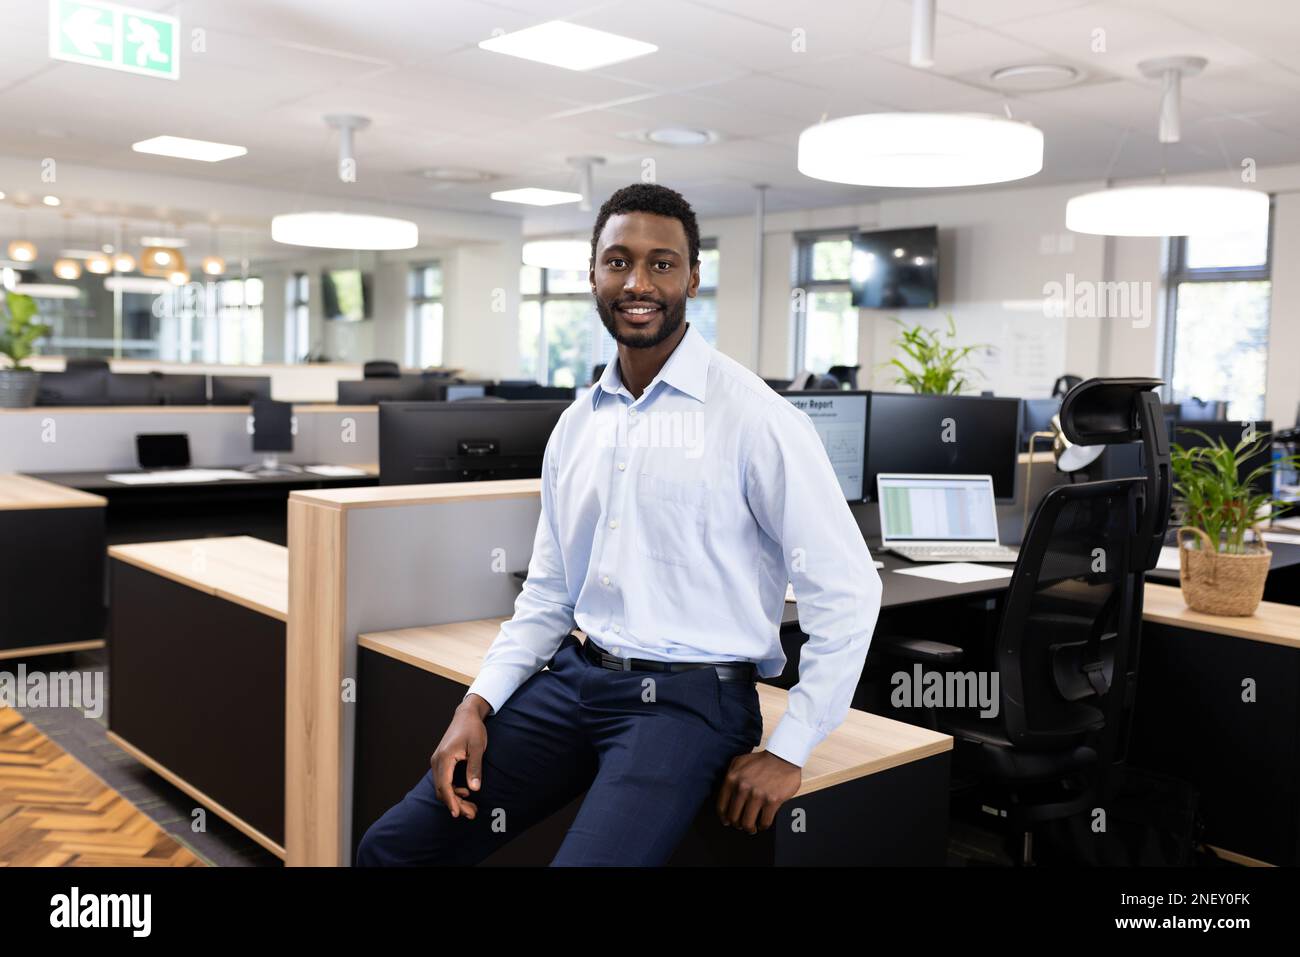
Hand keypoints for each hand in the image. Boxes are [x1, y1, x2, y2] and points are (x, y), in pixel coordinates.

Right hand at [430, 694, 490, 819]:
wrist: (466, 715)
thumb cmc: (473, 729)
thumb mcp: (478, 747)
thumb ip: (475, 768)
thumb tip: (474, 789)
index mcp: (445, 757)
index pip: (444, 785)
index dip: (451, 801)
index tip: (457, 813)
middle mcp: (437, 761)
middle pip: (442, 789)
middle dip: (455, 803)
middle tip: (471, 814)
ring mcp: (437, 761)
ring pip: (442, 787)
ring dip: (455, 798)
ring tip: (471, 808)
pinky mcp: (441, 762)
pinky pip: (444, 781)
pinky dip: (453, 790)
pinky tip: (465, 793)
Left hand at [716, 750, 801, 833]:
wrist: (783, 757)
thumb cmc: (761, 760)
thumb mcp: (739, 762)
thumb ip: (729, 775)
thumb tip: (724, 794)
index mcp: (732, 779)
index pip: (721, 806)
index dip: (723, 817)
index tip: (726, 821)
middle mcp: (743, 788)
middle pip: (734, 817)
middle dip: (737, 824)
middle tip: (741, 825)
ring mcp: (757, 795)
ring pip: (747, 823)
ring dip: (749, 829)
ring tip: (752, 828)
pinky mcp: (772, 801)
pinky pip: (764, 821)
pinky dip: (763, 826)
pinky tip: (763, 824)